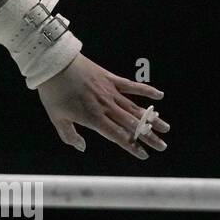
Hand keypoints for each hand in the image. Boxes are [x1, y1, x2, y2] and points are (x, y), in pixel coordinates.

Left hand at [37, 54, 169, 158]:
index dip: (132, 146)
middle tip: (162, 145)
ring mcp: (110, 92)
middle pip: (132, 125)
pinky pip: (132, 86)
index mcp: (94, 118)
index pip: (118, 136)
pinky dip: (146, 90)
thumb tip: (82, 148)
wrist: (54, 65)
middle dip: (148, 136)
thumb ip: (69, 135)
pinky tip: (159, 95)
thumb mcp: (56, 118)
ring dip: (151, 118)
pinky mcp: (110, 79)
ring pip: (135, 108)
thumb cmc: (53, 92)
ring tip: (166, 128)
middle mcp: (106, 107)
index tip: (144, 154)